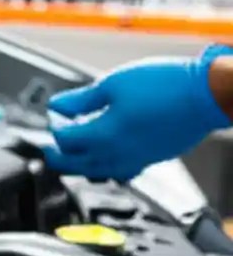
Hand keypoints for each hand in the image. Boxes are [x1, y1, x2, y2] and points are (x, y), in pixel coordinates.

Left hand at [42, 45, 232, 181]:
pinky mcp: (150, 160)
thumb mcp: (113, 83)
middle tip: (49, 145)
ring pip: (95, 171)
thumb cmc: (164, 86)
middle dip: (57, 155)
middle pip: (74, 164)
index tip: (56, 113)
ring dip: (78, 162)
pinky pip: (118, 171)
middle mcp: (116, 155)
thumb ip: (80, 99)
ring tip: (73, 149)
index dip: (55, 125)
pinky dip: (103, 166)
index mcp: (103, 136)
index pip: (64, 140)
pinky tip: (104, 154)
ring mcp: (135, 160)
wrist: (206, 95)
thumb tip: (56, 105)